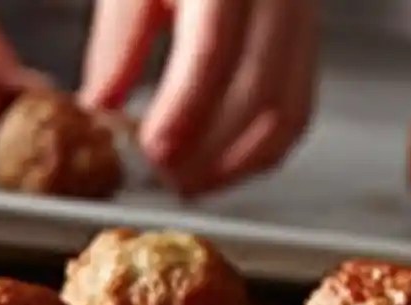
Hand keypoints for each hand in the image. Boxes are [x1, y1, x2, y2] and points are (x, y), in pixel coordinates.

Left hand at [81, 0, 318, 195]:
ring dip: (239, 159)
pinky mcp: (309, 33)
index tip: (153, 151)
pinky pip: (298, 102)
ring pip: (290, 107)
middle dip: (211, 148)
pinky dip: (262, 145)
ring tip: (191, 181)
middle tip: (165, 177)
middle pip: (261, 89)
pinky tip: (222, 163)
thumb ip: (120, 39)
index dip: (184, 110)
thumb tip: (101, 107)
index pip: (214, 49)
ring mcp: (304, 12)